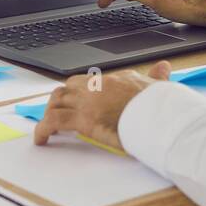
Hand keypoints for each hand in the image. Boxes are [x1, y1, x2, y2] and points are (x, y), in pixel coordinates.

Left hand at [33, 61, 172, 150]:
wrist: (157, 116)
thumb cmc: (160, 106)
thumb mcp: (159, 87)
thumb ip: (157, 78)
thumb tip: (164, 66)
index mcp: (117, 79)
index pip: (93, 81)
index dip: (84, 92)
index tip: (82, 102)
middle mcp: (99, 86)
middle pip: (70, 86)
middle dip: (63, 98)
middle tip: (61, 112)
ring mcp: (89, 101)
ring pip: (58, 100)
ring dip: (51, 111)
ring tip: (49, 125)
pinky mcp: (82, 119)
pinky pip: (54, 121)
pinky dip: (43, 129)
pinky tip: (41, 139)